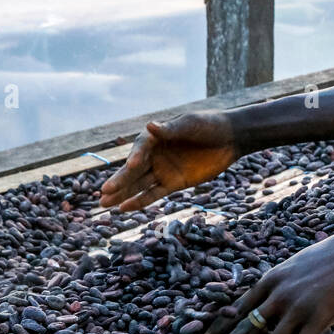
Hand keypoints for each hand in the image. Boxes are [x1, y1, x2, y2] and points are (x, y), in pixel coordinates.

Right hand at [99, 111, 239, 210]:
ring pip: (138, 185)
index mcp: (154, 137)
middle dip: (119, 181)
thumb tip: (150, 126)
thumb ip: (171, 129)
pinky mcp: (173, 183)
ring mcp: (162, 170)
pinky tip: (124, 208)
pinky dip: (139, 201)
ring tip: (103, 204)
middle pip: (133, 170)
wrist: (230, 138)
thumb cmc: (209, 125)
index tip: (132, 165)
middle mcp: (154, 155)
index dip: (136, 156)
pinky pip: (153, 194)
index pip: (140, 148)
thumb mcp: (191, 124)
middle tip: (103, 192)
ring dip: (122, 194)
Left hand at [198, 231, 333, 333]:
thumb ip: (283, 282)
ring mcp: (297, 309)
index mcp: (271, 281)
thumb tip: (273, 294)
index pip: (238, 307)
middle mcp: (279, 296)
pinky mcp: (316, 320)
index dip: (220, 326)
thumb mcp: (297, 265)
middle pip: (246, 327)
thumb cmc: (331, 259)